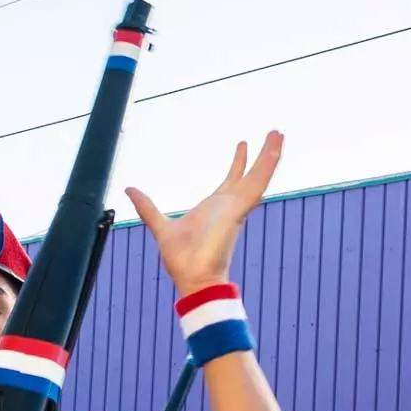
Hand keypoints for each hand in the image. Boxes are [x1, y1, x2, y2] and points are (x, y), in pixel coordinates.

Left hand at [126, 132, 282, 294]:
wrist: (193, 277)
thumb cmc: (182, 260)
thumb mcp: (160, 225)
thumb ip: (147, 208)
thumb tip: (131, 191)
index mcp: (214, 208)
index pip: (231, 180)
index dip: (238, 163)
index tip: (242, 145)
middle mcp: (229, 205)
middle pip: (250, 174)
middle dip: (261, 154)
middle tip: (273, 133)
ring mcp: (237, 207)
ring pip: (259, 175)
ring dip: (270, 154)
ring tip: (279, 133)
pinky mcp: (240, 208)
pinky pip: (258, 182)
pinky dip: (268, 164)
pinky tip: (276, 147)